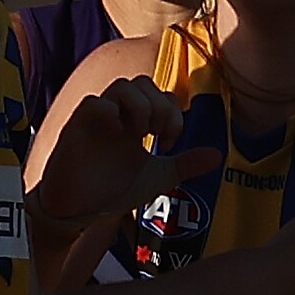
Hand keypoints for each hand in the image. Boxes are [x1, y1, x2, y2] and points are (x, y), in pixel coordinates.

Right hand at [33, 78, 209, 227]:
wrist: (78, 212)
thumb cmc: (111, 191)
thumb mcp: (157, 177)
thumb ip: (185, 165)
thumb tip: (217, 156)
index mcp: (135, 121)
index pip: (160, 94)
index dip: (173, 113)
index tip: (170, 144)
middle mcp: (117, 115)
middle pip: (142, 82)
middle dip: (159, 108)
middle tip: (158, 136)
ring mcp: (97, 120)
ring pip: (122, 86)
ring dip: (140, 107)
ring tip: (140, 135)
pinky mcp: (77, 129)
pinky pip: (94, 104)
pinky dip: (111, 113)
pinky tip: (119, 136)